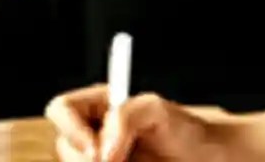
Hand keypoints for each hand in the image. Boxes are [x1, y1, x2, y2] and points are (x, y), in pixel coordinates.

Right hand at [45, 84, 238, 161]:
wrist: (204, 159)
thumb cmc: (183, 129)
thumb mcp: (156, 110)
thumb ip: (125, 118)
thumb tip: (103, 151)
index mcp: (96, 107)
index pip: (60, 109)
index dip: (70, 128)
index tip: (95, 149)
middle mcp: (90, 135)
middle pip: (63, 147)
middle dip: (86, 160)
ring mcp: (97, 158)